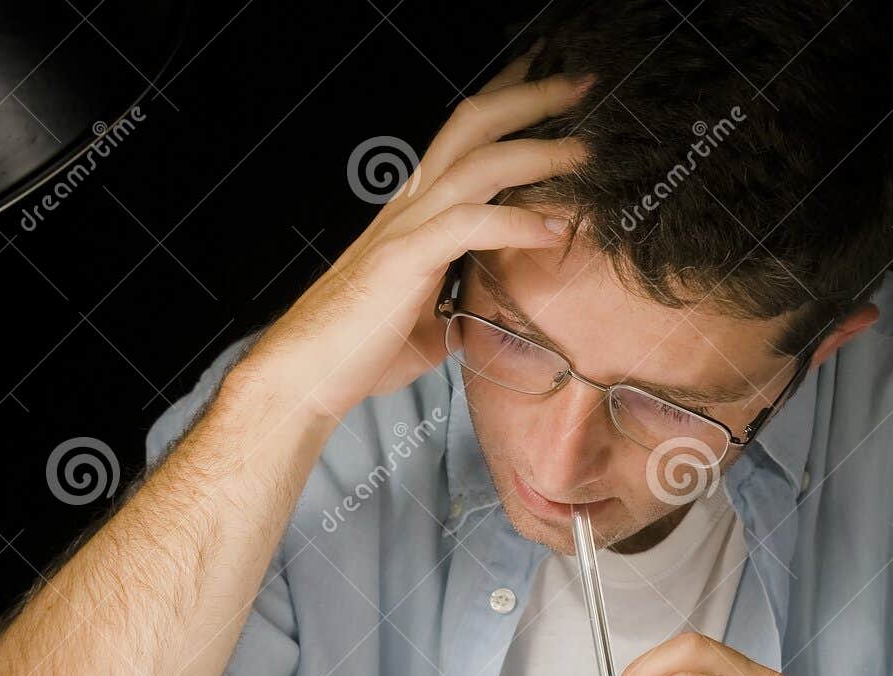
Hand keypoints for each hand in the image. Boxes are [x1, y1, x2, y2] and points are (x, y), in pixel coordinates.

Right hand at [226, 56, 588, 424]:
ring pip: (476, 164)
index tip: (550, 83)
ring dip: (537, 153)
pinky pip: (468, 226)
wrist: (306, 378)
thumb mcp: (425, 323)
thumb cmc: (359, 351)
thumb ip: (457, 303)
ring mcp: (405, 229)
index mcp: (413, 213)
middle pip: (473, 126)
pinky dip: (515, 221)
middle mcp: (409, 207)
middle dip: (530, 98)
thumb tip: (482, 314)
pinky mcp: (404, 261)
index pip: (464, 139)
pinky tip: (555, 229)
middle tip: (583, 81)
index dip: (506, 101)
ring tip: (586, 152)